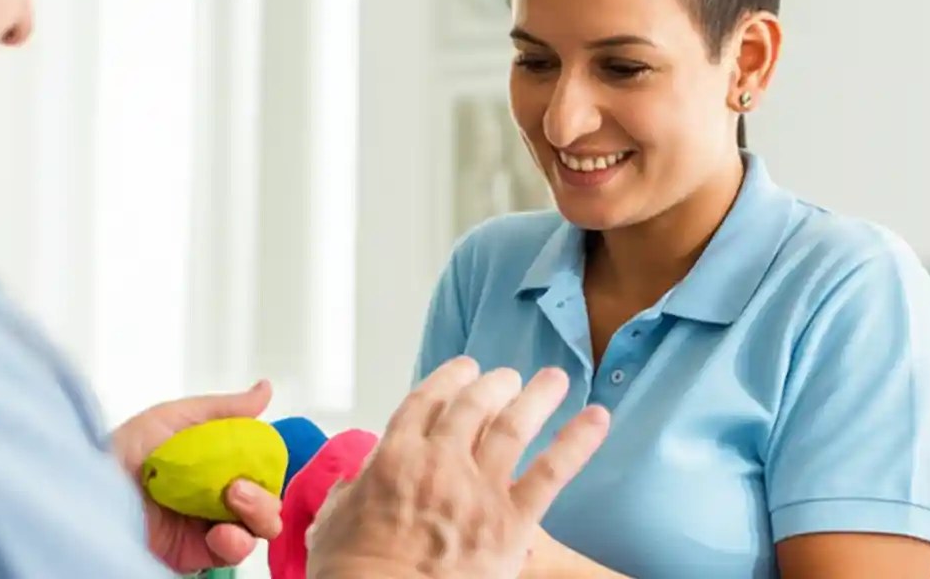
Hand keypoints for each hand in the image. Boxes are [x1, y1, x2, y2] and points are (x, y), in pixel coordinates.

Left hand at [109, 381, 283, 573]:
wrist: (90, 490)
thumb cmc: (121, 450)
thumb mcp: (174, 417)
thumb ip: (224, 409)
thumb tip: (265, 390)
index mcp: (213, 462)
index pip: (258, 465)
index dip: (268, 463)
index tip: (262, 456)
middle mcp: (214, 495)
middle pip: (266, 498)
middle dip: (264, 493)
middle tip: (238, 485)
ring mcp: (207, 525)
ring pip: (259, 526)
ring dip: (258, 513)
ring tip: (232, 501)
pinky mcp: (196, 554)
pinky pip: (235, 551)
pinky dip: (236, 542)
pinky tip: (219, 532)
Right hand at [306, 357, 609, 578]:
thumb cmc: (353, 574)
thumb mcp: (331, 526)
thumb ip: (346, 496)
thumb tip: (351, 485)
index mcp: (394, 457)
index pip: (425, 402)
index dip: (447, 381)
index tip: (461, 371)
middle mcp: (439, 461)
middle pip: (472, 405)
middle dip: (492, 384)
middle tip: (506, 376)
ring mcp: (478, 488)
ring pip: (513, 426)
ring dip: (537, 397)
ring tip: (553, 379)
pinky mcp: (512, 522)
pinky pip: (552, 472)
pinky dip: (577, 442)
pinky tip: (598, 419)